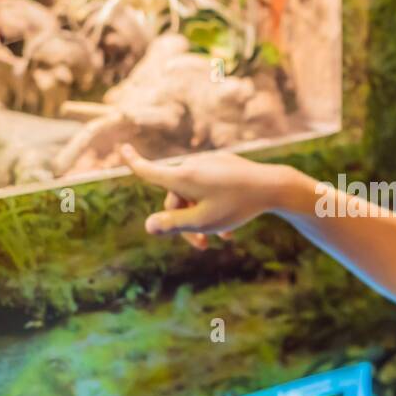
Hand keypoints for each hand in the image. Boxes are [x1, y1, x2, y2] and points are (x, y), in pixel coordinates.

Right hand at [119, 145, 298, 249]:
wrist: (273, 187)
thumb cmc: (236, 205)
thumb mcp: (203, 222)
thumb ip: (174, 225)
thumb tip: (148, 226)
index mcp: (182, 177)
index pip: (150, 170)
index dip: (134, 162)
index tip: (122, 148)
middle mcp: (193, 165)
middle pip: (176, 197)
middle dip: (184, 222)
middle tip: (202, 246)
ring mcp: (210, 164)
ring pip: (195, 195)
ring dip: (202, 218)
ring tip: (222, 239)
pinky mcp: (225, 165)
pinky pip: (210, 188)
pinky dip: (214, 206)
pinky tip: (230, 226)